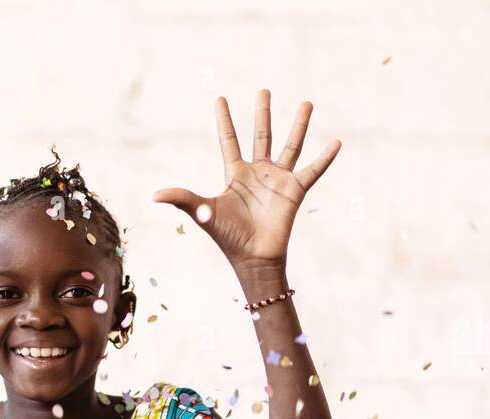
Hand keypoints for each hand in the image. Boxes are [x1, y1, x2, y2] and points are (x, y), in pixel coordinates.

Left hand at [152, 91, 339, 266]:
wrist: (253, 258)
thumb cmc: (228, 238)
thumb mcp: (203, 213)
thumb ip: (182, 199)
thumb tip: (153, 195)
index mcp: (235, 175)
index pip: (229, 140)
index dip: (224, 120)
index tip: (220, 98)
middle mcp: (257, 173)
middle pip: (260, 136)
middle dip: (262, 113)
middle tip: (263, 90)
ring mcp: (278, 181)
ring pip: (290, 146)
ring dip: (298, 125)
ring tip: (307, 103)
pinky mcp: (295, 191)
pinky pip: (312, 171)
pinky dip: (324, 158)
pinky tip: (336, 142)